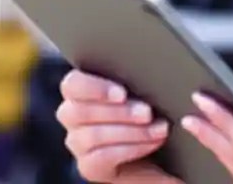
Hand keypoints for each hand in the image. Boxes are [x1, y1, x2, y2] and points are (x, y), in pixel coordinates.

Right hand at [57, 69, 181, 182]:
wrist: (158, 150)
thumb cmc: (149, 111)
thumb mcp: (143, 90)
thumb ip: (136, 79)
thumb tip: (148, 66)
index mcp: (82, 90)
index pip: (73, 84)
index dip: (94, 88)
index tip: (122, 94)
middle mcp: (73, 116)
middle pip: (80, 112)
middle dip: (119, 112)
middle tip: (147, 113)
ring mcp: (78, 143)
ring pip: (92, 135)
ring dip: (130, 131)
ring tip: (159, 128)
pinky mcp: (88, 166)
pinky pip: (102, 157)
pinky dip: (132, 148)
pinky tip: (152, 142)